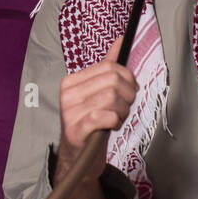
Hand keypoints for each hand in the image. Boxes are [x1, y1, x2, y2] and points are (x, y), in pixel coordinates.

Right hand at [53, 35, 136, 198]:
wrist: (78, 157)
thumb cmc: (91, 122)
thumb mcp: (97, 92)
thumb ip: (107, 66)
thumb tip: (121, 40)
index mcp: (71, 81)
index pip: (109, 66)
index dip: (128, 78)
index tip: (130, 90)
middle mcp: (67, 94)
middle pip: (114, 81)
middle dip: (128, 95)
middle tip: (125, 107)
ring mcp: (70, 112)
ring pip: (113, 99)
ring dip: (123, 111)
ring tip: (117, 118)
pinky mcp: (76, 130)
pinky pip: (107, 117)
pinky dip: (116, 122)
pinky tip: (111, 126)